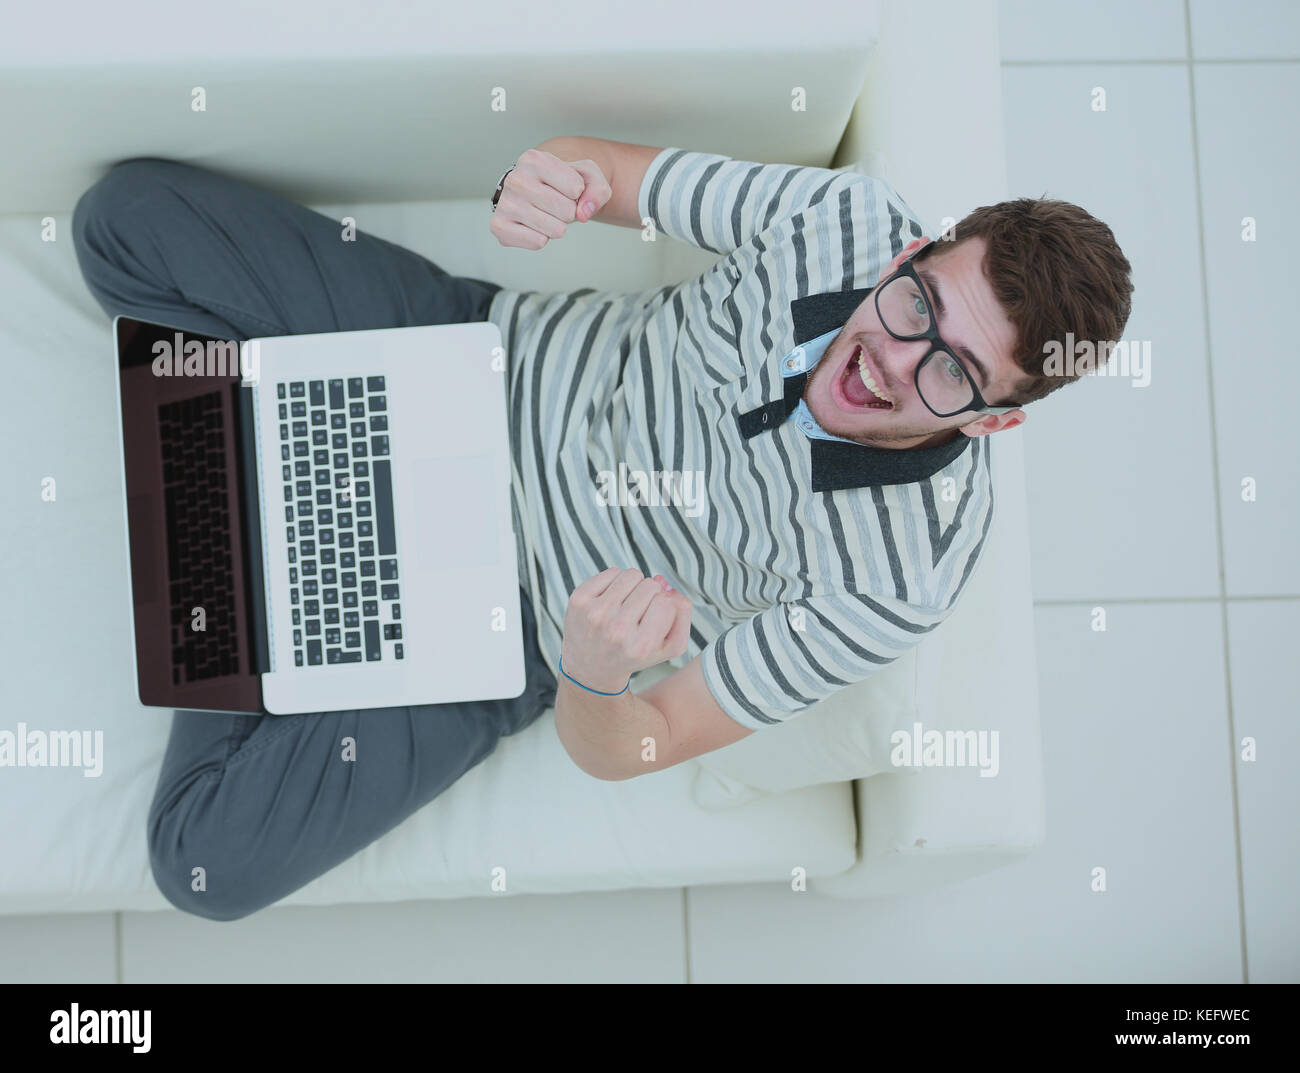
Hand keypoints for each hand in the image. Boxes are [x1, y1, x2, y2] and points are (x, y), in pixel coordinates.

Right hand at [489, 148, 612, 250]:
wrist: (537, 193)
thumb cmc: (562, 182)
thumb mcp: (587, 176)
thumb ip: (598, 189)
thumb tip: (583, 213)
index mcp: (533, 159)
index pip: (576, 188)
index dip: (578, 192)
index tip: (565, 187)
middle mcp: (515, 179)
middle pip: (567, 211)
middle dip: (569, 212)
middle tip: (556, 204)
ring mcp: (505, 203)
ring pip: (556, 230)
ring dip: (557, 226)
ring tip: (545, 214)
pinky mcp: (499, 226)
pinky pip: (539, 242)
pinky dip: (542, 238)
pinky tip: (533, 225)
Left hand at [560, 568, 691, 692]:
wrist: (590, 666)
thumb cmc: (634, 654)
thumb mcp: (668, 647)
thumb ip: (682, 617)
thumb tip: (670, 589)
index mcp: (641, 646)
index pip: (667, 602)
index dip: (664, 606)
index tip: (653, 618)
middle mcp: (617, 630)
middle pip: (651, 585)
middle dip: (649, 595)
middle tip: (638, 614)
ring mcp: (595, 614)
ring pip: (632, 575)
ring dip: (634, 586)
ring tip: (626, 605)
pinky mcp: (579, 600)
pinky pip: (612, 572)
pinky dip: (616, 581)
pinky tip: (611, 600)